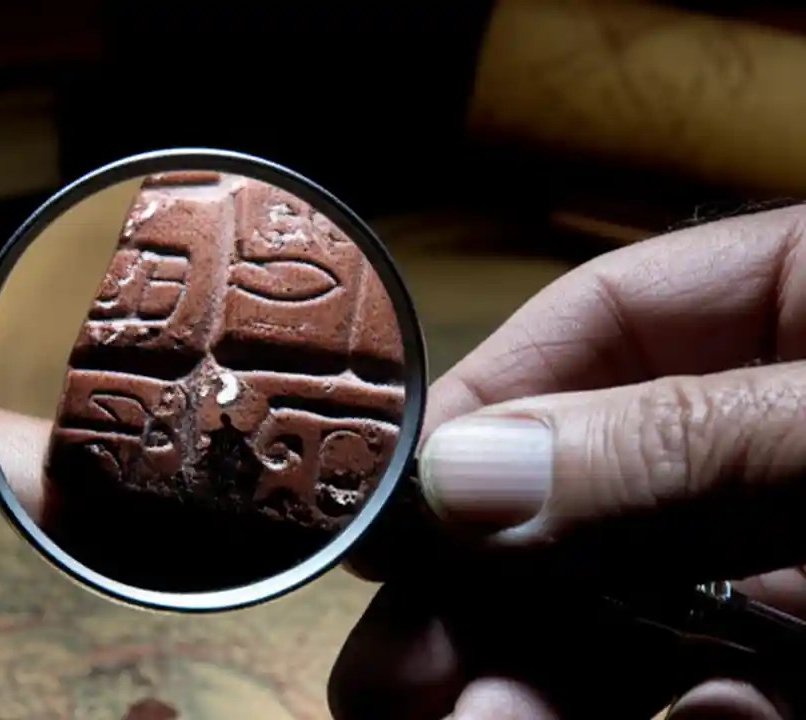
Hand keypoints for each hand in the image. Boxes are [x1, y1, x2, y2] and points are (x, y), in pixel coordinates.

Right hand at [329, 206, 805, 718]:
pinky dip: (699, 718)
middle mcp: (779, 419)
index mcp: (802, 297)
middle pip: (596, 488)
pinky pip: (750, 682)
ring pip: (651, 604)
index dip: (480, 410)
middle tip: (396, 674)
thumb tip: (459, 480)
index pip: (601, 321)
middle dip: (489, 586)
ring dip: (550, 676)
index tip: (386, 511)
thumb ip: (676, 444)